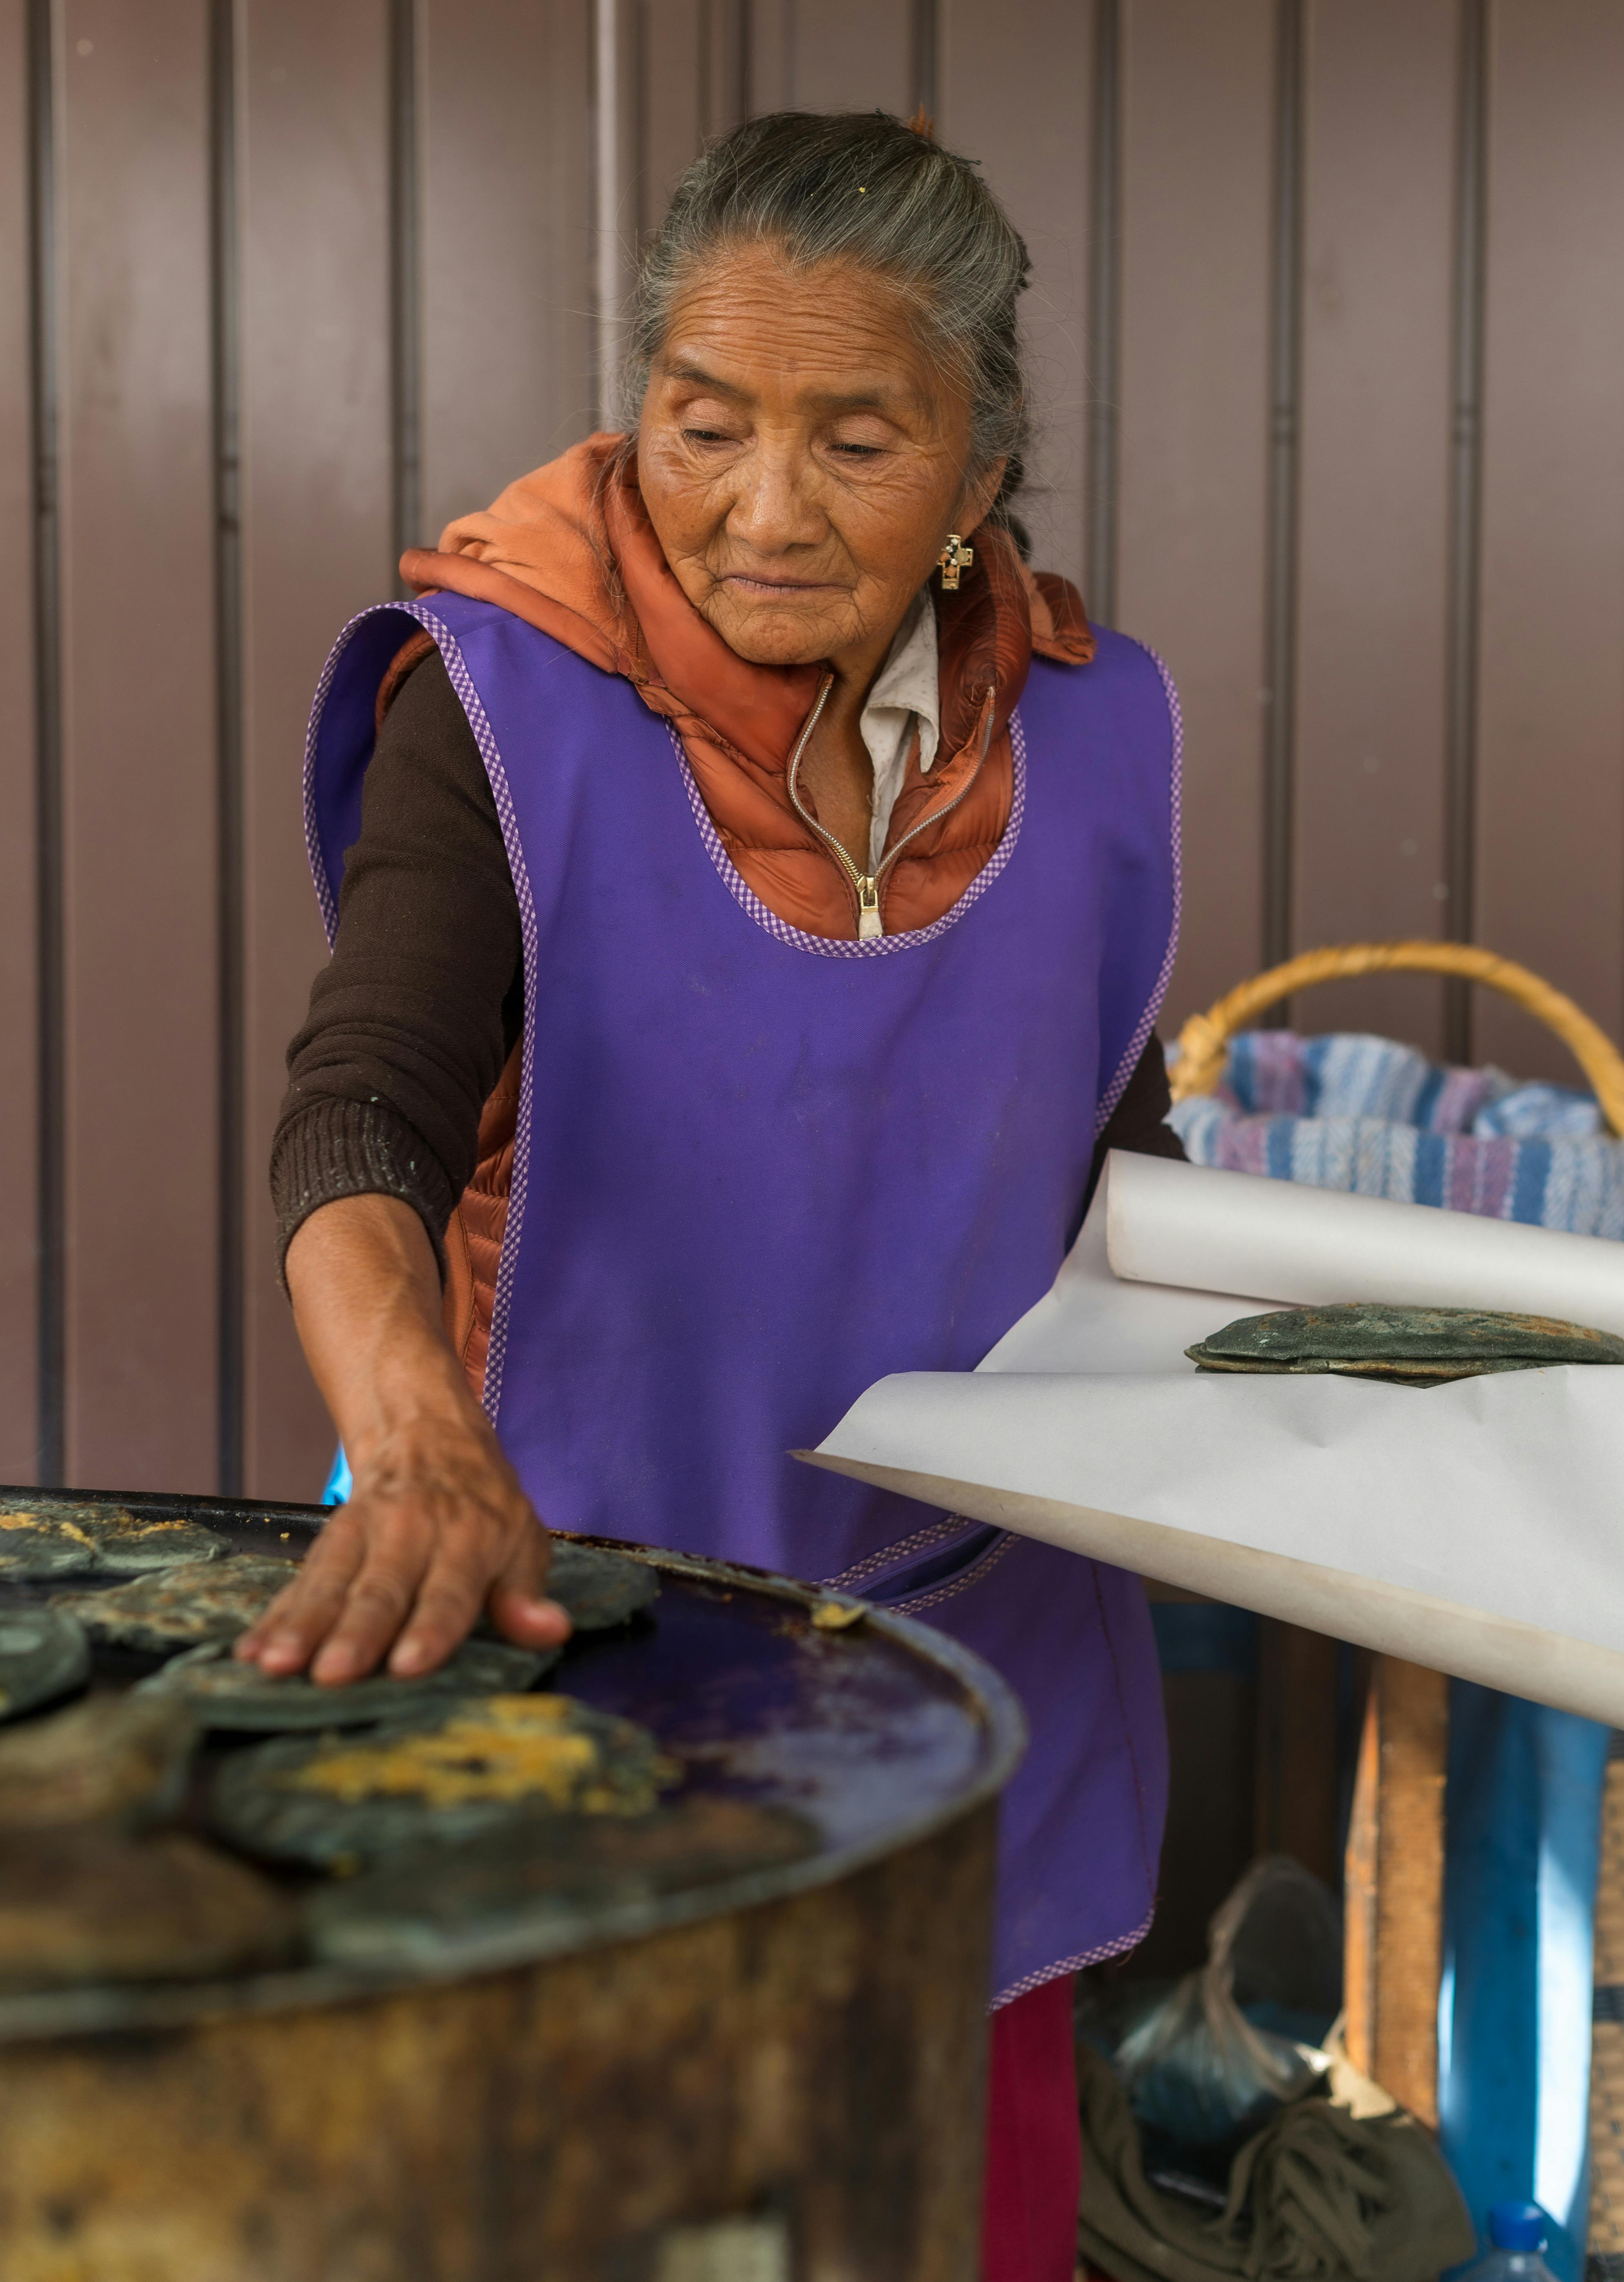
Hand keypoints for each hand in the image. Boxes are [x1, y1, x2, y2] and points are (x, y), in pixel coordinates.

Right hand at [241, 1191, 571, 1684]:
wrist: (426, 1430)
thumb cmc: (482, 1506)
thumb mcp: (521, 1541)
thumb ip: (526, 1594)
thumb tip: (551, 1630)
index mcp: (469, 1540)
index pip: (449, 1592)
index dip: (430, 1629)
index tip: (408, 1665)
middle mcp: (413, 1534)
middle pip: (381, 1589)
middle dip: (355, 1634)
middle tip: (331, 1673)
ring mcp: (364, 1534)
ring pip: (331, 1582)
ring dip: (301, 1624)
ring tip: (274, 1664)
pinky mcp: (329, 1539)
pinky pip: (300, 1580)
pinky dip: (273, 1615)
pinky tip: (250, 1651)